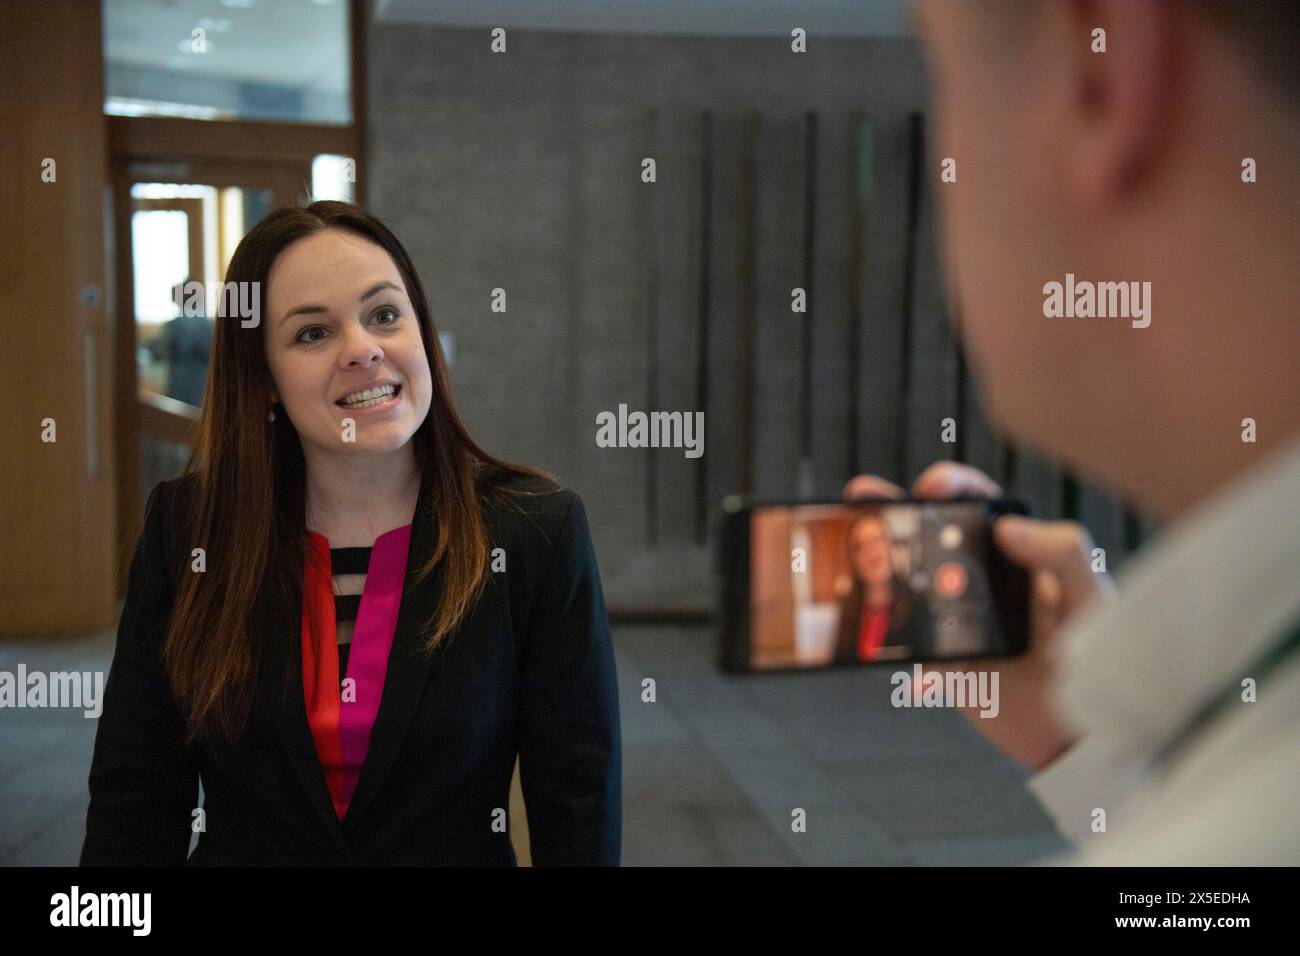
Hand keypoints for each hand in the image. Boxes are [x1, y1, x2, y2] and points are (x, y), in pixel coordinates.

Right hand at [843, 461, 1113, 770]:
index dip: (951, 487)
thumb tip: (1006, 525)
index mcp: (1017, 554)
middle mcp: (982, 579)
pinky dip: (886, 639)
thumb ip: (1063, 553)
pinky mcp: (942, 659)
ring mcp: (957, 618)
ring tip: (861, 556)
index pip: (979, 505)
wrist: (1083, 733)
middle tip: (865, 500)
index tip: (931, 487)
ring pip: (907, 581)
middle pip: (928, 535)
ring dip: (878, 565)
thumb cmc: (1101, 658)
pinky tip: (877, 623)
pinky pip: (904, 644)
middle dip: (892, 512)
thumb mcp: (1091, 598)